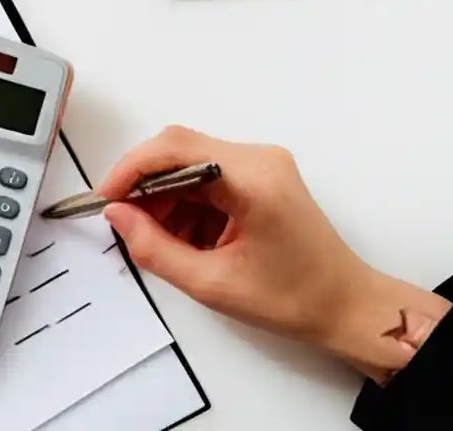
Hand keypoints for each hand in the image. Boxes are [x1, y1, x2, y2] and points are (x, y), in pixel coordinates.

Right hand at [97, 127, 451, 383]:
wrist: (345, 305)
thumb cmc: (295, 298)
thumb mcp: (212, 283)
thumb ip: (155, 248)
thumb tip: (118, 217)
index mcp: (254, 179)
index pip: (176, 147)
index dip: (132, 168)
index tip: (107, 197)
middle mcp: (260, 159)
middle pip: (180, 150)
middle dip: (146, 187)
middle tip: (128, 224)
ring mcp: (263, 165)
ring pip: (190, 164)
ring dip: (166, 198)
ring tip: (164, 242)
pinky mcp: (262, 176)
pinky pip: (208, 176)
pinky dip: (187, 203)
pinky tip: (187, 238)